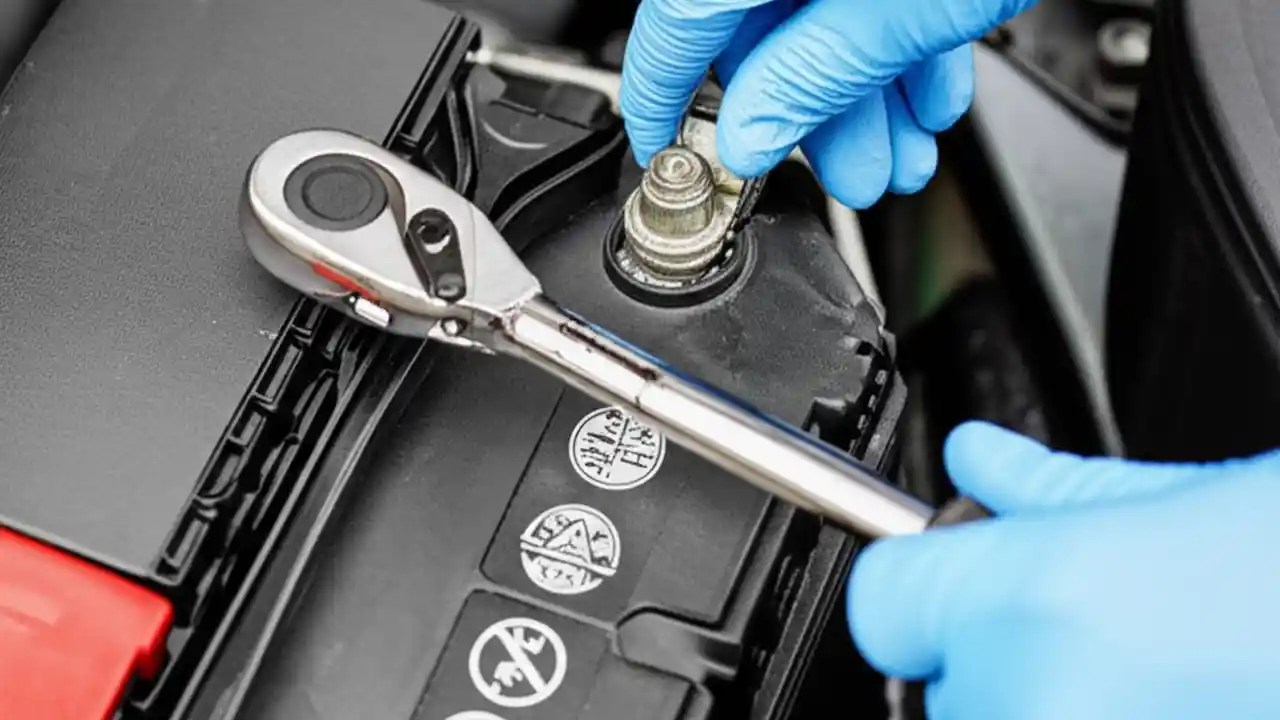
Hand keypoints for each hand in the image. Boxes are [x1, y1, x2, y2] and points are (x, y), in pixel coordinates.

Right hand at [619, 0, 1036, 208]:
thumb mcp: (902, 1)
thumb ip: (815, 73)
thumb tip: (750, 134)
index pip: (677, 24)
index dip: (666, 100)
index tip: (670, 152)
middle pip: (764, 24)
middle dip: (812, 114)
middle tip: (846, 172)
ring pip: (828, 10)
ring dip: (867, 93)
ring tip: (902, 154)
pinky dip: (903, 42)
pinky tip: (932, 94)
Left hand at [846, 422, 1279, 718]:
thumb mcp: (1171, 504)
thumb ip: (1048, 491)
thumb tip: (978, 462)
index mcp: (1033, 609)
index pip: (886, 604)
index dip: (934, 586)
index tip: (968, 586)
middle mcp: (1036, 712)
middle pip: (945, 691)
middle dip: (1003, 662)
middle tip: (1106, 642)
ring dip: (1054, 704)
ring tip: (1159, 680)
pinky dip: (1095, 718)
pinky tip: (1173, 696)